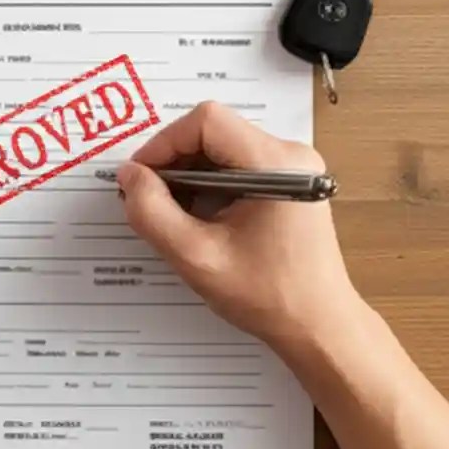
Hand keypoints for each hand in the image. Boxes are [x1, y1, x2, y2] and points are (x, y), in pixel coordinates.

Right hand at [116, 102, 362, 349]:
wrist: (319, 326)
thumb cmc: (268, 296)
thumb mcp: (197, 257)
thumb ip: (153, 212)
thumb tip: (130, 175)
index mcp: (277, 164)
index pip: (207, 122)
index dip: (164, 143)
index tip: (141, 177)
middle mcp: (291, 155)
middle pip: (215, 132)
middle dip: (175, 160)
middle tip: (151, 199)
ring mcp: (294, 167)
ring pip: (224, 148)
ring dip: (191, 173)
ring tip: (173, 213)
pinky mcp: (291, 182)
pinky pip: (239, 165)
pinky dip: (210, 183)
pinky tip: (199, 217)